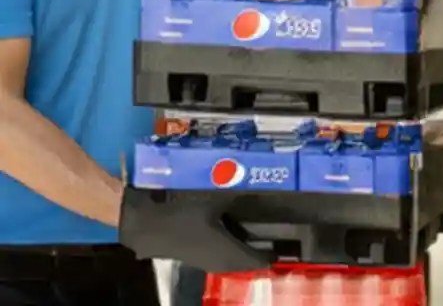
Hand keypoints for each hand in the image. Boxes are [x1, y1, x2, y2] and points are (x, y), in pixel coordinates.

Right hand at [118, 187, 272, 273]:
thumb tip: (256, 188)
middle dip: (261, 254)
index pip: (258, 260)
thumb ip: (236, 197)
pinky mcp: (199, 260)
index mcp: (229, 252)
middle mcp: (222, 263)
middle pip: (247, 264)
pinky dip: (233, 251)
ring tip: (257, 240)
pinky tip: (234, 238)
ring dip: (245, 254)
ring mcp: (209, 264)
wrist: (148, 227)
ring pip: (234, 263)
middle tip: (273, 242)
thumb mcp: (213, 203)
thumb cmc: (183, 215)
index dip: (272, 255)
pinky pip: (224, 259)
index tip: (285, 246)